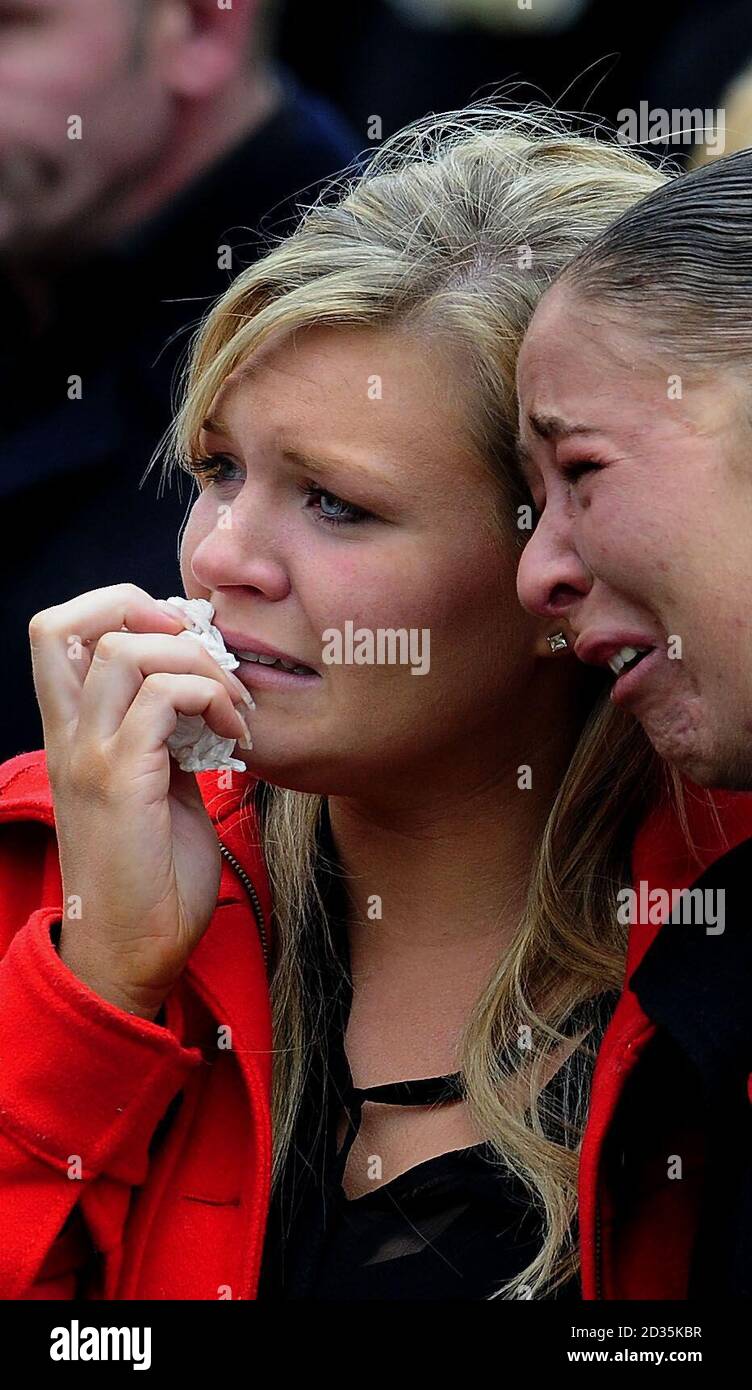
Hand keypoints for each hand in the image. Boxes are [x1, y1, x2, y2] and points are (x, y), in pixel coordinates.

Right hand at [28, 583, 253, 1017]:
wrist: (136, 952)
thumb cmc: (155, 875)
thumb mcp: (159, 785)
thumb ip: (167, 735)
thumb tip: (205, 693)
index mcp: (75, 732)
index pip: (61, 633)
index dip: (119, 609)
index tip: (183, 639)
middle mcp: (69, 735)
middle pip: (66, 622)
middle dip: (142, 610)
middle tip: (202, 650)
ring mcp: (89, 756)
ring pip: (124, 651)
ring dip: (197, 663)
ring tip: (234, 706)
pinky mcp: (120, 781)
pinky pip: (162, 700)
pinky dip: (211, 700)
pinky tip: (238, 735)